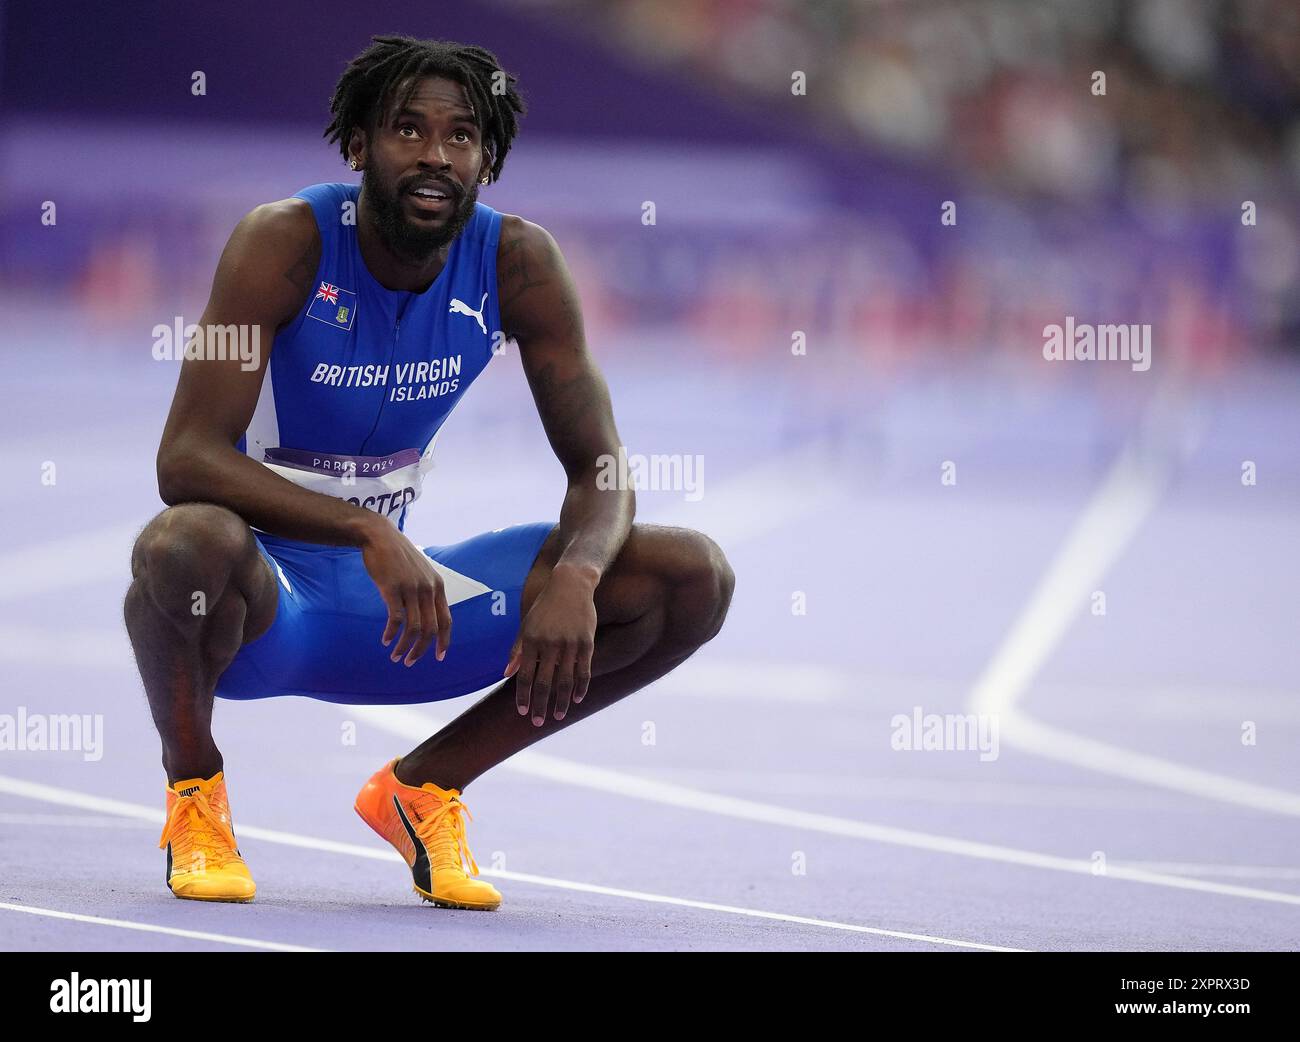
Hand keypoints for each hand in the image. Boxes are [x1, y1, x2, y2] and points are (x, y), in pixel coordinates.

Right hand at [360, 521, 451, 666]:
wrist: (379, 536)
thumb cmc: (398, 556)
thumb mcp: (420, 571)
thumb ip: (426, 591)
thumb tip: (427, 613)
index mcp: (437, 586)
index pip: (446, 620)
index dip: (444, 641)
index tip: (439, 657)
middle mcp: (428, 589)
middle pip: (431, 629)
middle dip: (421, 650)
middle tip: (410, 662)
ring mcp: (411, 589)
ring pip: (413, 627)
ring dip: (405, 646)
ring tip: (396, 656)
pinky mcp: (392, 588)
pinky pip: (395, 618)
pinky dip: (391, 633)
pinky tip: (385, 640)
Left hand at [505, 564, 597, 724]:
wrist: (571, 585)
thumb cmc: (545, 606)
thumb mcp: (526, 624)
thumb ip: (517, 650)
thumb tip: (507, 674)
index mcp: (532, 640)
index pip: (525, 675)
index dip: (524, 696)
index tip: (523, 711)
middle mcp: (550, 644)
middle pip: (545, 682)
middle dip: (540, 705)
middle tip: (538, 722)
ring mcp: (570, 645)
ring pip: (566, 681)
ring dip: (562, 701)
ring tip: (559, 715)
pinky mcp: (587, 643)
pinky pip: (584, 671)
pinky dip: (581, 687)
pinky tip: (578, 699)